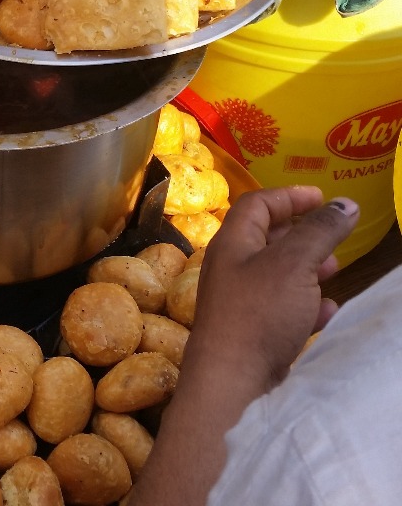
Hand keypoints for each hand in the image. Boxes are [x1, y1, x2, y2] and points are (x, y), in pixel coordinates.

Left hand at [191, 186, 358, 387]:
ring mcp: (239, 300)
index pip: (257, 204)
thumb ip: (320, 231)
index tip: (322, 197)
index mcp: (232, 243)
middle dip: (304, 234)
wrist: (230, 379)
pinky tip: (326, 312)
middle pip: (268, 238)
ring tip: (335, 271)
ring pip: (278, 274)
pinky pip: (282, 309)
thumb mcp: (294, 264)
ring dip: (308, 269)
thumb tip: (344, 204)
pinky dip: (305, 305)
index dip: (290, 195)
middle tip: (334, 238)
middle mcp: (230, 267)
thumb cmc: (259, 312)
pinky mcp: (250, 330)